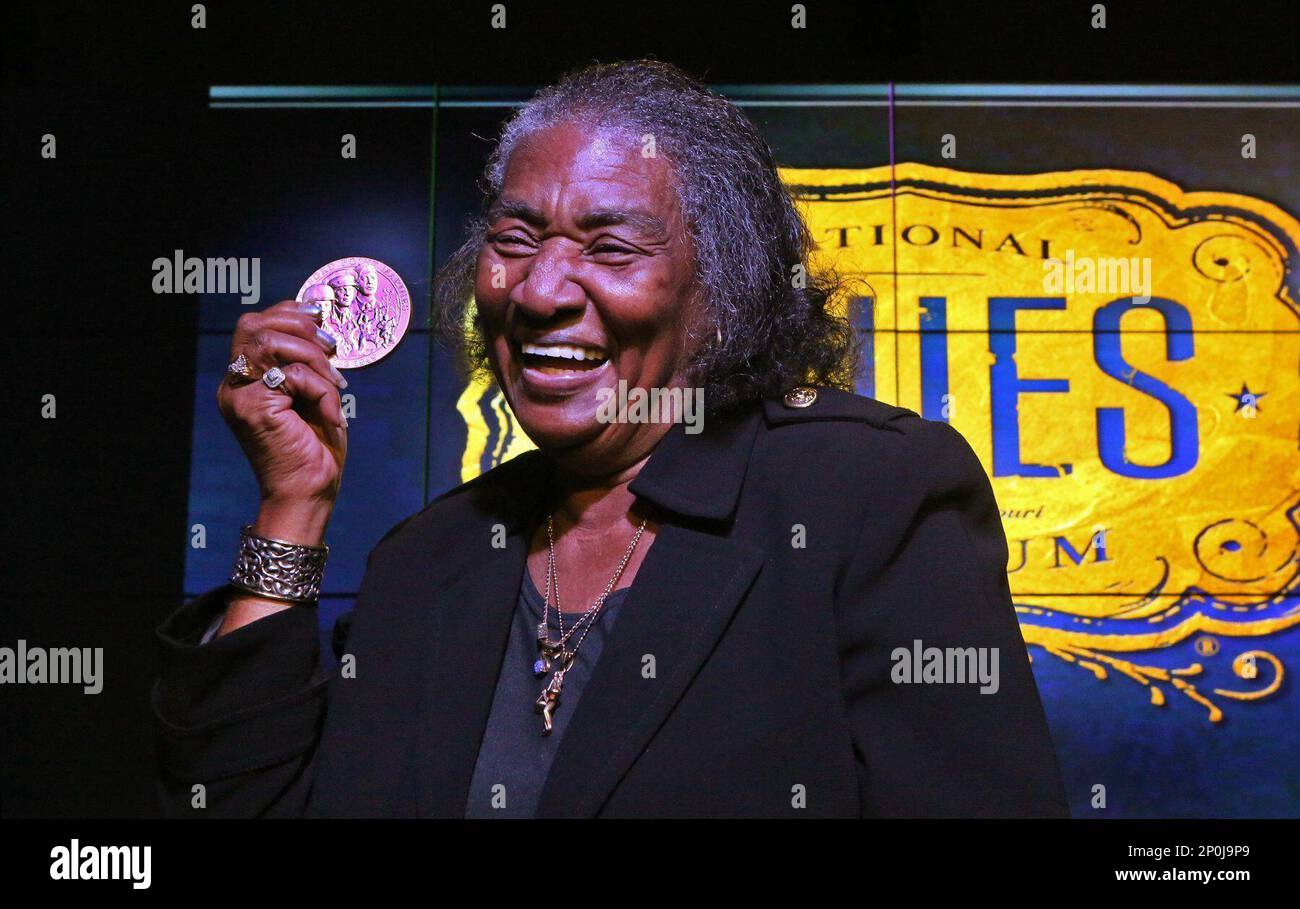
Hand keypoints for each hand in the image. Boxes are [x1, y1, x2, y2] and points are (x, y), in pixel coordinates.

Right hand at [217, 299, 348, 542]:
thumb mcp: (312, 395)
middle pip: (253, 325)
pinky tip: (333, 414)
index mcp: (245, 381)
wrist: (309, 494)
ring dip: (313, 357)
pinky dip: (323, 390)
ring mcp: (240, 397)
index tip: (322, 318)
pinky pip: (294, 376)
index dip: (289, 313)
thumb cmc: (314, 449)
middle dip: (299, 327)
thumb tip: (319, 323)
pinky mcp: (254, 410)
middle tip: (331, 346)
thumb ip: (306, 362)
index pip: (254, 326)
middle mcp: (234, 387)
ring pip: (270, 343)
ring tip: (335, 383)